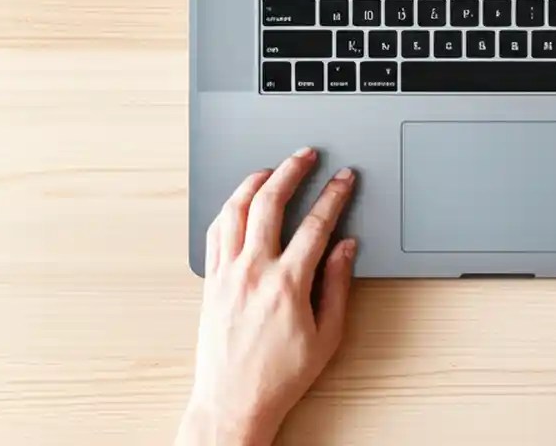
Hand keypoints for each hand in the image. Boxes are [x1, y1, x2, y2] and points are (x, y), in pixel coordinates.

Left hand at [177, 147, 357, 445]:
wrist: (234, 400)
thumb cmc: (280, 375)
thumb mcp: (327, 335)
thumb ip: (337, 285)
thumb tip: (345, 248)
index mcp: (287, 284)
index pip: (315, 224)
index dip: (333, 195)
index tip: (343, 179)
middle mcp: (253, 272)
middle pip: (271, 202)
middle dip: (292, 170)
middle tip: (306, 155)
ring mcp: (227, 274)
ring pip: (235, 210)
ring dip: (255, 181)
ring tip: (271, 168)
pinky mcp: (210, 281)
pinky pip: (215, 232)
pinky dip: (228, 209)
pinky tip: (239, 201)